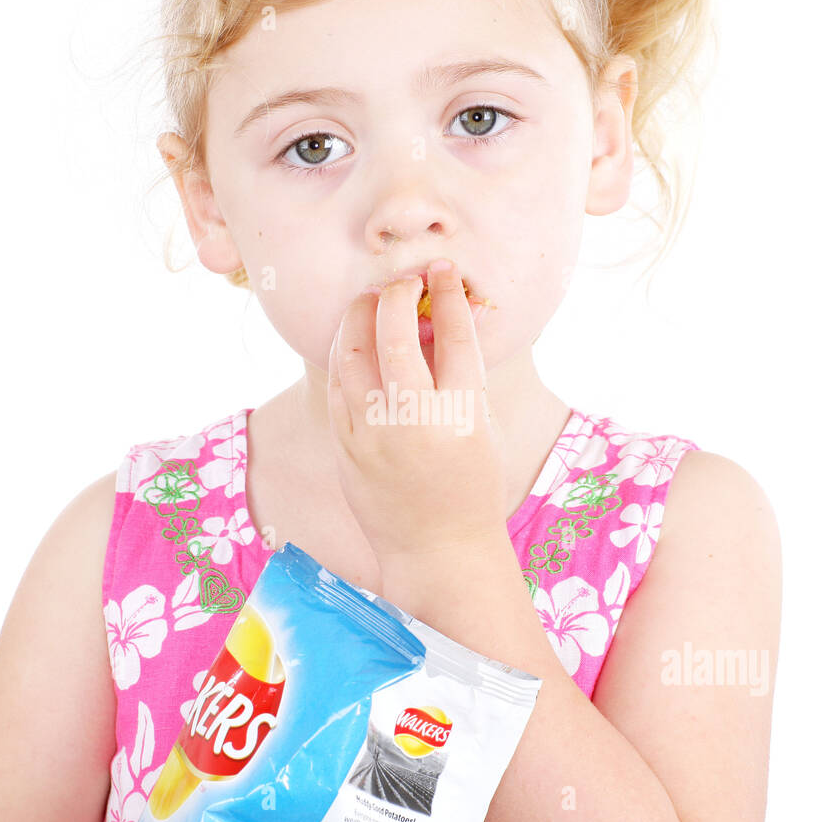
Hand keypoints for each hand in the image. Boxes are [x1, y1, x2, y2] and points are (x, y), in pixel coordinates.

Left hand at [326, 258, 508, 569]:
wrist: (437, 550)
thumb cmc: (470, 487)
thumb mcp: (483, 427)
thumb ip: (464, 373)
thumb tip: (449, 312)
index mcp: (460, 416)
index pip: (453, 335)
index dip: (446, 294)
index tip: (441, 271)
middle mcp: (412, 423)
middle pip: (394, 335)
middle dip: (397, 295)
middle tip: (404, 283)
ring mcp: (371, 435)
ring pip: (352, 352)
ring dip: (360, 315)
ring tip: (373, 302)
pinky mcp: (345, 446)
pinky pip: (337, 383)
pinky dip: (346, 352)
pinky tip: (356, 340)